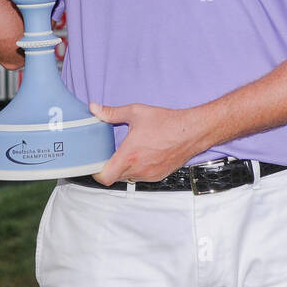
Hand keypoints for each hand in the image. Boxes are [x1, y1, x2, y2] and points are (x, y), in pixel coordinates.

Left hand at [89, 102, 210, 185]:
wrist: (191, 131)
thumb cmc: (166, 122)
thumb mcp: (136, 112)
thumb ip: (112, 112)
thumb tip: (94, 108)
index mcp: (129, 155)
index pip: (105, 177)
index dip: (96, 173)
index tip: (94, 164)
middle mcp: (139, 169)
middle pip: (115, 178)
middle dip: (109, 168)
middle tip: (108, 154)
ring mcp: (149, 175)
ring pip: (128, 177)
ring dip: (124, 169)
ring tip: (127, 153)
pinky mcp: (158, 176)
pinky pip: (141, 177)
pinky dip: (137, 169)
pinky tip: (141, 155)